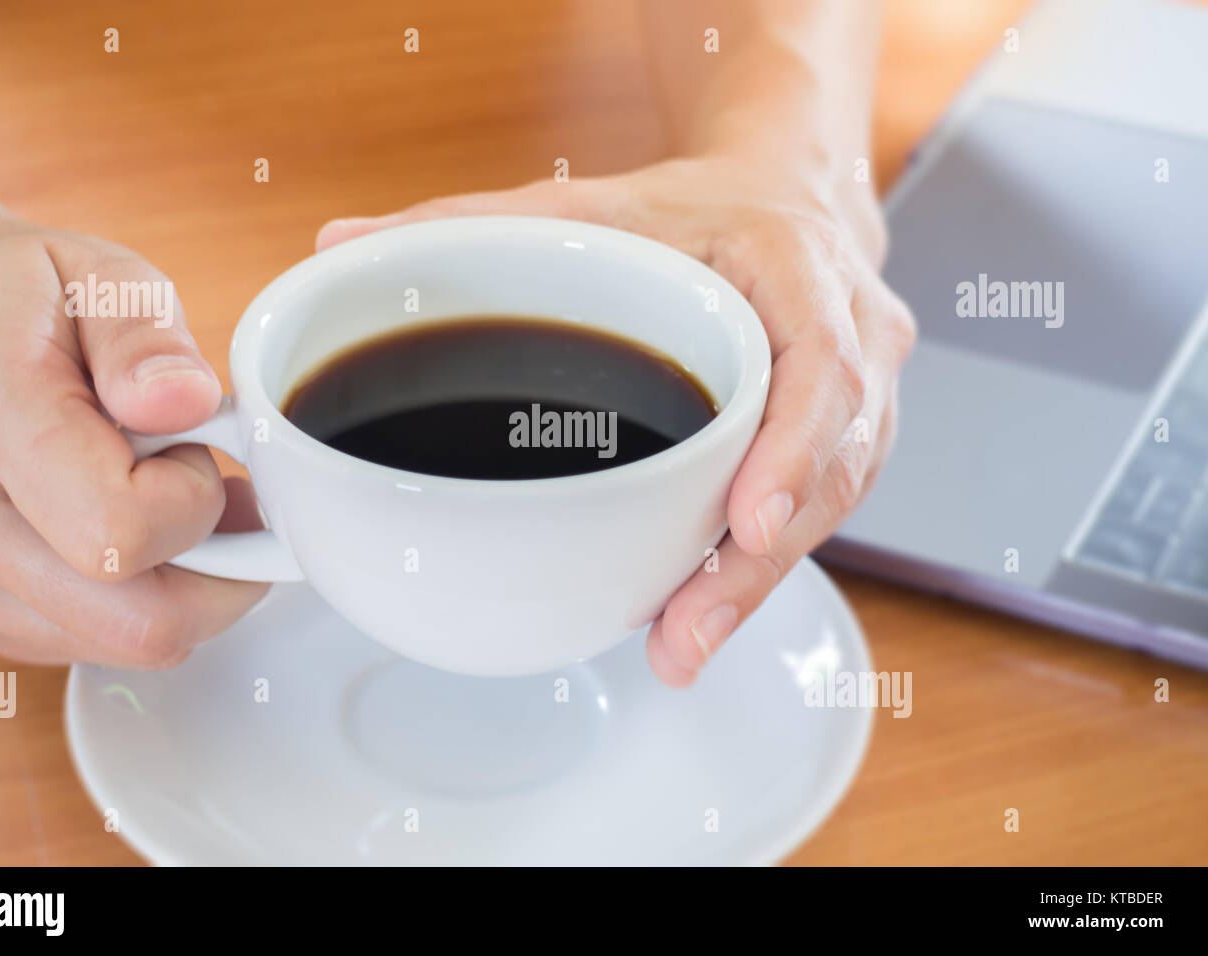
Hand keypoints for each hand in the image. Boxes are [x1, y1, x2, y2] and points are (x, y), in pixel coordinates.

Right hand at [0, 223, 268, 665]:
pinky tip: (129, 530)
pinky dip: (135, 603)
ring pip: (122, 645)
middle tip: (217, 492)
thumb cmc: (26, 300)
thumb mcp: (99, 277)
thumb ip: (144, 337)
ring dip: (182, 586)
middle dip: (219, 568)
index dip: (194, 499)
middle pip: (139, 622)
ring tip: (170, 499)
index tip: (198, 446)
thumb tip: (181, 403)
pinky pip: (87, 647)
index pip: (123, 530)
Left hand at [316, 156, 915, 685]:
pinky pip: (822, 506)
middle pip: (838, 458)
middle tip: (687, 631)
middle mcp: (850, 329)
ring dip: (758, 582)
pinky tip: (699, 610)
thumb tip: (342, 245)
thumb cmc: (688, 211)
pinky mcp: (849, 435)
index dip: (796, 449)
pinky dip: (761, 565)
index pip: (823, 361)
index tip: (749, 526)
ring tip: (682, 643)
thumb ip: (471, 223)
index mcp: (792, 262)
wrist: (779, 201)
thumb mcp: (585, 205)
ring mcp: (865, 390)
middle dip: (760, 562)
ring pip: (837, 499)